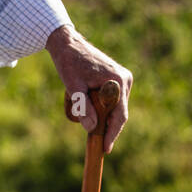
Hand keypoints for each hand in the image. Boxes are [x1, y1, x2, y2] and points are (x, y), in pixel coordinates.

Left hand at [46, 25, 132, 152]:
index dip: (112, 134)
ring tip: (88, 119)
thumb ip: (83, 107)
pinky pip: (114, 100)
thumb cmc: (69, 62)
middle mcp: (125, 79)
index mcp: (118, 81)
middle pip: (119, 113)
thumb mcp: (73, 86)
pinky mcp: (118, 78)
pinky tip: (92, 110)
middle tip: (96, 142)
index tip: (105, 149)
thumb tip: (92, 129)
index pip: (119, 115)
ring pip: (117, 108)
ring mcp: (123, 78)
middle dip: (108, 127)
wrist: (67, 43)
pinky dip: (104, 108)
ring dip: (104, 117)